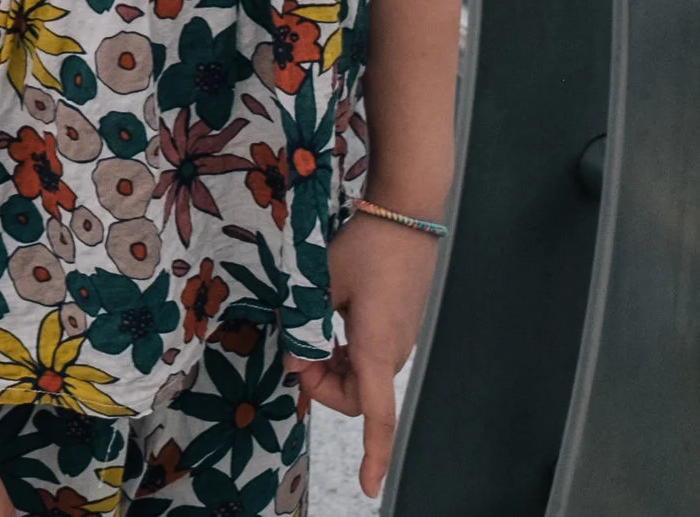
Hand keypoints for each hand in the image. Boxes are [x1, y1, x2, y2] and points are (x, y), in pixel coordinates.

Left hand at [304, 209, 439, 496]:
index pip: (378, 416)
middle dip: (322, 386)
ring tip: (309, 332)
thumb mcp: (324, 280)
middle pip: (356, 398)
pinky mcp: (399, 325)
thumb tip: (294, 358)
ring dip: (332, 368)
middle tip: (296, 351)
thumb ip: (304, 322)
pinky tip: (330, 323)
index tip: (368, 487)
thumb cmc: (366, 245)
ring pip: (361, 378)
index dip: (373, 454)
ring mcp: (399, 339)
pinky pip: (369, 357)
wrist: (406, 213)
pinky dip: (345, 353)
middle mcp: (392, 353)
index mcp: (376, 349)